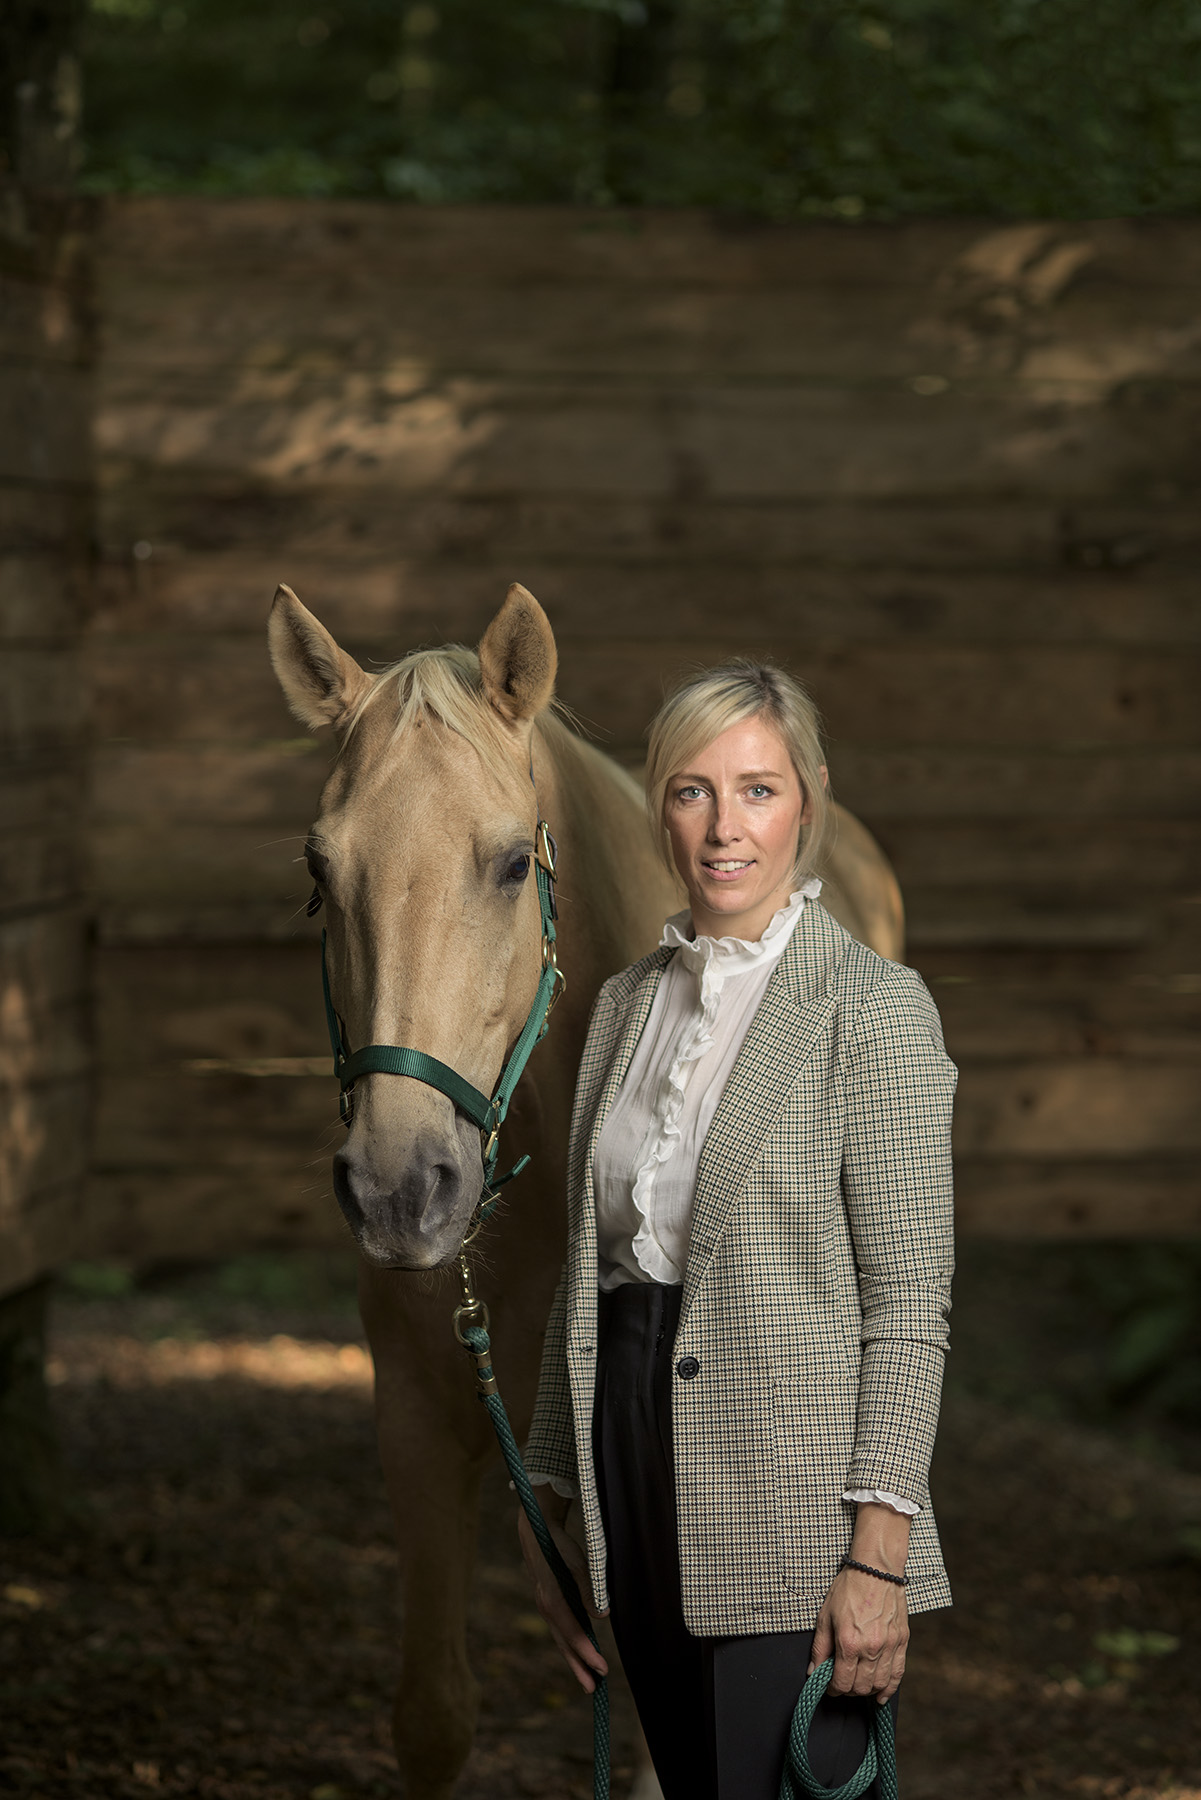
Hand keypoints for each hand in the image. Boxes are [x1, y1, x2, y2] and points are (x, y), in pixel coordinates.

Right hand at [517, 1503, 608, 1692]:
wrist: (536, 1530)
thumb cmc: (559, 1546)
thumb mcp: (578, 1565)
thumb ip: (590, 1590)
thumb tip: (602, 1616)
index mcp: (552, 1601)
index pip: (573, 1634)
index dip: (588, 1653)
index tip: (602, 1670)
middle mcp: (546, 1607)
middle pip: (564, 1643)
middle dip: (578, 1667)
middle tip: (593, 1690)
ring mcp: (545, 1606)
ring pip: (561, 1638)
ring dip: (574, 1658)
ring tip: (588, 1678)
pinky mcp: (547, 1601)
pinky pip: (560, 1628)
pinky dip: (570, 1642)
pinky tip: (579, 1650)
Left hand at [809, 1503, 910, 1702]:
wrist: (876, 1568)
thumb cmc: (848, 1588)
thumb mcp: (825, 1615)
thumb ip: (819, 1648)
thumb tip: (813, 1672)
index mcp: (849, 1643)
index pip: (841, 1683)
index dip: (832, 1689)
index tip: (828, 1685)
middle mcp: (871, 1649)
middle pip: (860, 1687)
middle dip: (848, 1690)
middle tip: (841, 1682)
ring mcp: (889, 1647)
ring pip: (878, 1684)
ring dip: (866, 1690)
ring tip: (857, 1684)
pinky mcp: (902, 1642)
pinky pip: (897, 1674)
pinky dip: (889, 1689)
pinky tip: (881, 1695)